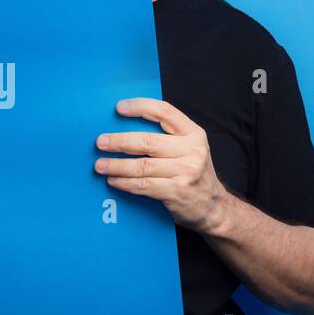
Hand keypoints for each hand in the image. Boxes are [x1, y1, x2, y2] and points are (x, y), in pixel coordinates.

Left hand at [94, 97, 228, 233]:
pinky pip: (144, 185)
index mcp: (194, 133)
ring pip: (142, 165)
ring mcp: (187, 172)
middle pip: (148, 141)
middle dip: (120, 141)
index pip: (165, 112)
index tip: (119, 108)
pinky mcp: (177, 191)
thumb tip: (125, 126)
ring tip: (100, 165)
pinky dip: (124, 183)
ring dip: (117, 165)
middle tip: (100, 142)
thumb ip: (167, 136)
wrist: (213, 207)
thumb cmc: (192, 173)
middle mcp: (193, 150)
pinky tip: (113, 180)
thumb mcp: (189, 149)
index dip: (140, 107)